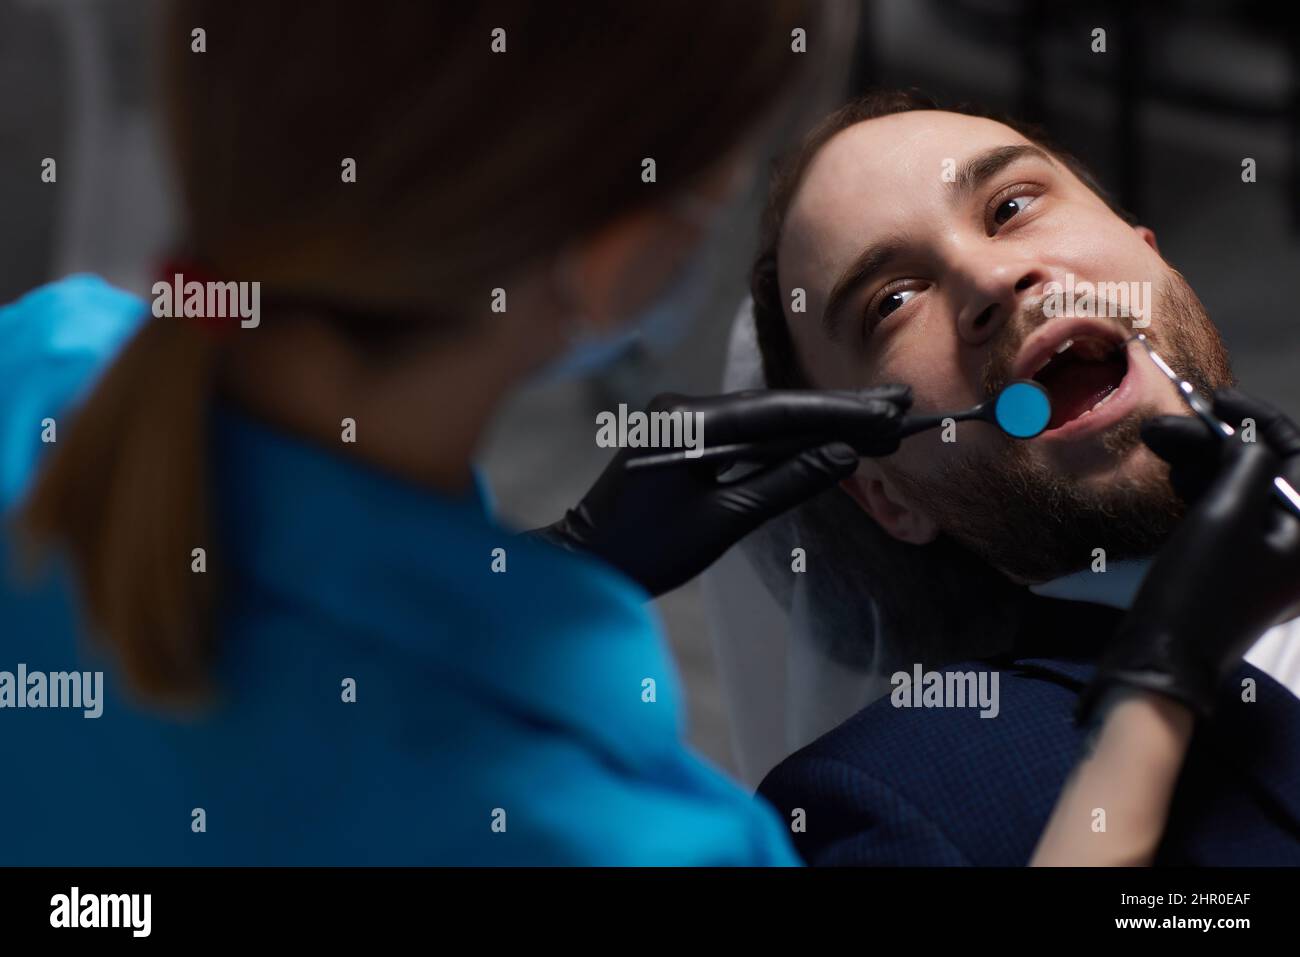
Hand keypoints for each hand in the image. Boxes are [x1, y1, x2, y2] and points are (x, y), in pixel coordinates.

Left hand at [528, 385, 911, 596]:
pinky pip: (742, 434)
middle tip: (899, 406)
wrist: (584, 567)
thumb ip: (787, 483)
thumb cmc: (647, 552)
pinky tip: (825, 439)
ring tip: (877, 422)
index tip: (889, 412)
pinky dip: (784, 441)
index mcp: (688, 421)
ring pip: (761, 420)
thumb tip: (846, 455)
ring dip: (816, 424)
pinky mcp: (680, 439)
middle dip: (837, 411)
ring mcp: (679, 421)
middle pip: (774, 407)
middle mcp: (682, 408)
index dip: (839, 412)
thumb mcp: (726, 521)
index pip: (778, 410)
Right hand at [1078, 388, 1299, 722]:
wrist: (1163, 654)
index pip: (1299, 455)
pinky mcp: (1242, 568)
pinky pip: (1234, 515)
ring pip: (1245, 489)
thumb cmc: (1203, 582)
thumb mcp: (1227, 509)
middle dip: (1220, 442)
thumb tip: (1244, 435)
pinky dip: (1205, 489)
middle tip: (1165, 425)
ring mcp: (1272, 559)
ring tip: (1157, 443)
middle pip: (1269, 471)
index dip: (1257, 420)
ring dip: (1205, 461)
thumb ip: (1245, 460)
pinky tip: (1174, 473)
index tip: (1214, 397)